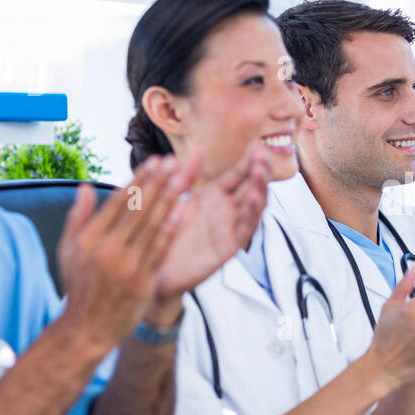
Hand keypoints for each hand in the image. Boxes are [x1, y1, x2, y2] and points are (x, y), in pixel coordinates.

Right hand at [57, 153, 200, 351]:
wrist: (87, 329)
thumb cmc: (80, 286)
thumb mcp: (69, 251)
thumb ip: (78, 217)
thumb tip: (87, 186)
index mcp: (89, 238)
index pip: (118, 201)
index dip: (139, 179)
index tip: (154, 161)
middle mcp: (107, 249)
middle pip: (138, 209)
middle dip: (158, 182)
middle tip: (174, 162)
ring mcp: (127, 266)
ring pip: (152, 226)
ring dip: (169, 199)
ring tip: (183, 179)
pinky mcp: (143, 281)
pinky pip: (161, 250)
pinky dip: (172, 229)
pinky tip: (183, 210)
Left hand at [153, 142, 270, 302]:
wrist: (153, 269)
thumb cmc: (163, 233)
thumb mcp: (174, 197)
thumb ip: (186, 175)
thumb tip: (197, 150)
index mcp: (214, 197)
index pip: (239, 174)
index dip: (249, 160)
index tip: (256, 145)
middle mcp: (226, 211)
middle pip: (252, 187)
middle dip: (260, 171)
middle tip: (262, 155)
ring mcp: (229, 229)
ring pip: (254, 207)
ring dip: (260, 188)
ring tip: (262, 171)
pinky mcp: (228, 248)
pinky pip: (245, 230)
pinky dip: (253, 214)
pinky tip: (256, 198)